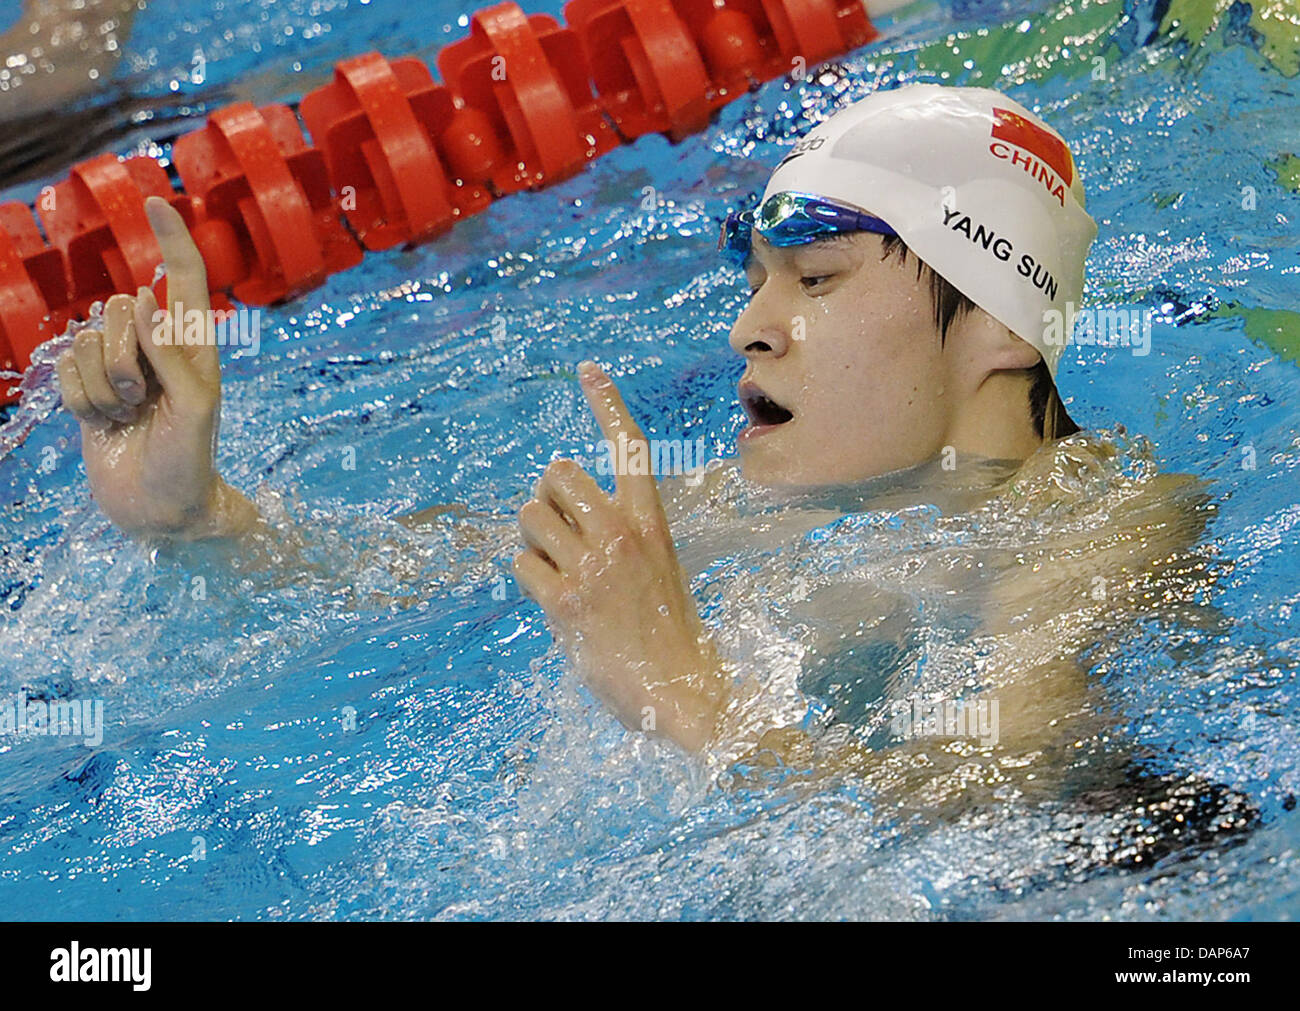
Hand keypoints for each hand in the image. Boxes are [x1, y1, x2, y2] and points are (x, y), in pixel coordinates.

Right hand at [56, 197, 255, 538]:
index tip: (156, 202)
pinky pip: (63, 371)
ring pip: (86, 341)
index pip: (182, 277)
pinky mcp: (87, 391)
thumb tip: (146, 299)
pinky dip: (79, 401)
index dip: (171, 239)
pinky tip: (105, 424)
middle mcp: (154, 348)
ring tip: (129, 416)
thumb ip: (172, 353)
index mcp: (192, 344)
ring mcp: (118, 368)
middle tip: (141, 400)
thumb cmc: (192, 459)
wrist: (162, 509)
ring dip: (101, 386)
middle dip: (122, 357)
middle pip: (118, 309)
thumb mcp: (197, 406)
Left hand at [513, 362, 727, 751]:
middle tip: (555, 528)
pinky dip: (526, 577)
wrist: (684, 694)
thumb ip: (619, 540)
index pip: (630, 448)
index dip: (607, 404)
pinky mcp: (565, 603)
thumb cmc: (670, 636)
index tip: (587, 370)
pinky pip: (519, 564)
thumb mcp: (659, 572)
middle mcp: (622, 534)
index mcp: (651, 523)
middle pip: (557, 473)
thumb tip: (559, 522)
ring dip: (530, 537)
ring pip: (529, 514)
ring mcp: (593, 567)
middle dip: (545, 495)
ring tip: (552, 568)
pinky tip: (551, 600)